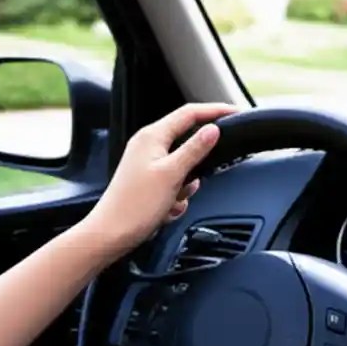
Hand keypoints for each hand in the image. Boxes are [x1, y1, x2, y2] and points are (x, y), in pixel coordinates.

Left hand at [82, 102, 238, 255]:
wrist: (111, 234)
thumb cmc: (134, 205)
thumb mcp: (172, 174)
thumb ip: (195, 149)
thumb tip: (213, 129)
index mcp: (152, 137)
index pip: (190, 113)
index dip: (215, 111)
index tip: (235, 113)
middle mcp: (149, 146)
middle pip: (188, 143)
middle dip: (198, 164)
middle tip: (196, 178)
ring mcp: (148, 164)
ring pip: (184, 168)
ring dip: (185, 186)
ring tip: (172, 199)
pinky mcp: (149, 182)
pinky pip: (175, 184)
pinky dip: (176, 197)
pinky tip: (166, 209)